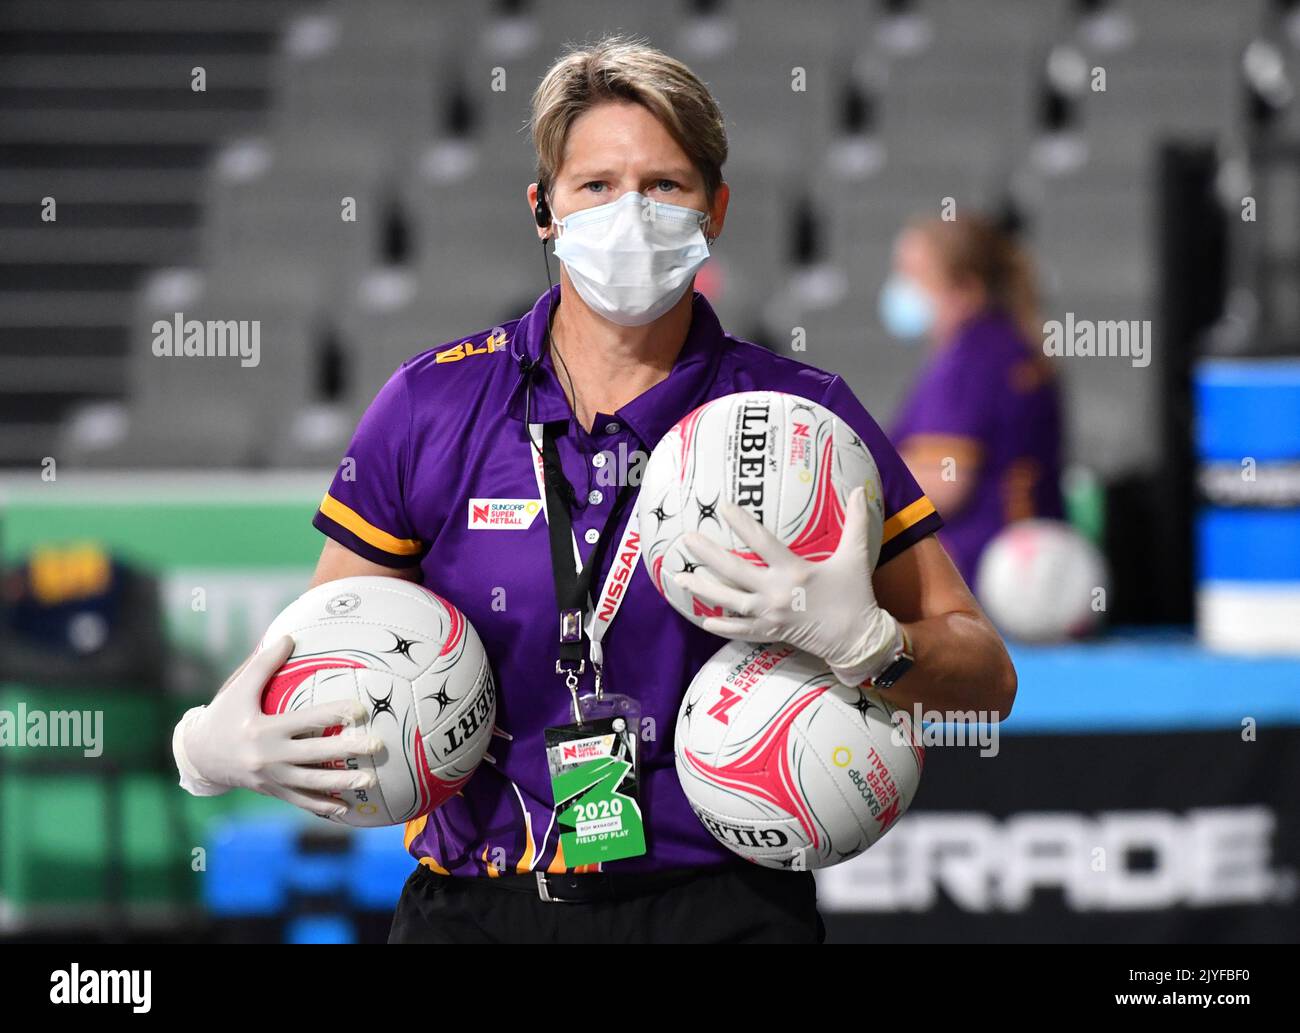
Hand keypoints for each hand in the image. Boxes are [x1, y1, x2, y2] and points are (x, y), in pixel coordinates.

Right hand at [172, 635, 383, 817]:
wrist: (199, 756)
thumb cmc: (223, 716)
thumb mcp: (239, 689)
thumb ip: (264, 664)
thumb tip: (290, 637)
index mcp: (264, 729)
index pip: (306, 720)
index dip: (334, 714)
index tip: (360, 709)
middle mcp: (269, 756)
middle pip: (315, 755)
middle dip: (347, 751)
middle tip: (377, 745)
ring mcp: (271, 778)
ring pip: (312, 783)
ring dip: (342, 782)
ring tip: (369, 779)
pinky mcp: (272, 791)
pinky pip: (300, 800)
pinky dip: (322, 806)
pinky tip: (345, 808)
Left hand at [674, 487, 904, 686]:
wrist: (857, 639)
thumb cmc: (855, 595)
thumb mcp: (856, 556)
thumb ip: (856, 522)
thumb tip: (857, 490)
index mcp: (796, 571)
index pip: (762, 542)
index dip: (742, 524)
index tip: (723, 507)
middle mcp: (777, 592)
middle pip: (735, 571)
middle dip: (709, 555)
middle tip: (687, 539)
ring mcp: (771, 615)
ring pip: (730, 601)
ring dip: (704, 590)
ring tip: (681, 578)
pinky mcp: (771, 632)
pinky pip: (741, 630)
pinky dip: (722, 626)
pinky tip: (703, 620)